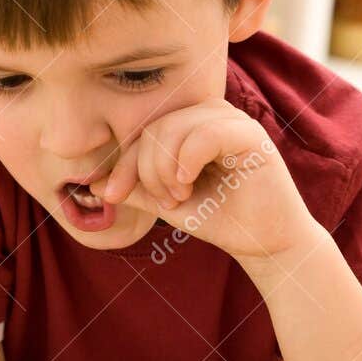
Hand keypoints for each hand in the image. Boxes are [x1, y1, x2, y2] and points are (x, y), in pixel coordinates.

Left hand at [93, 103, 315, 260]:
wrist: (267, 244)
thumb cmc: (224, 220)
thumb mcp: (171, 203)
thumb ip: (138, 189)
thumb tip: (94, 184)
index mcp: (194, 126)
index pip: (145, 132)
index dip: (123, 163)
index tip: (111, 195)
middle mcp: (212, 116)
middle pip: (156, 127)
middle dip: (146, 169)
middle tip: (166, 201)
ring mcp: (233, 122)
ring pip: (176, 127)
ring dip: (165, 169)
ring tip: (179, 197)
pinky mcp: (250, 136)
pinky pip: (204, 133)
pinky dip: (187, 160)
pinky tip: (188, 184)